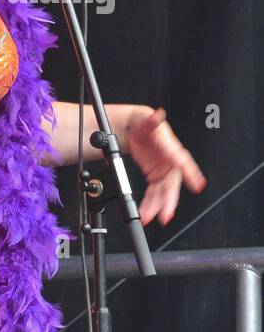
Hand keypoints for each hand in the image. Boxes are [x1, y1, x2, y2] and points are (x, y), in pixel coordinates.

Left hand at [128, 107, 206, 225]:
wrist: (134, 129)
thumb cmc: (144, 124)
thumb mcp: (147, 121)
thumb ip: (153, 120)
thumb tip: (158, 114)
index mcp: (171, 147)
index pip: (181, 161)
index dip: (190, 173)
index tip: (197, 184)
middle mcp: (170, 161)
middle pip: (172, 183)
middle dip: (169, 200)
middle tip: (166, 214)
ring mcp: (162, 170)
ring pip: (163, 191)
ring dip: (158, 206)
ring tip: (150, 217)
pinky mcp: (155, 176)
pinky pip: (154, 192)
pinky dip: (151, 203)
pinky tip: (146, 212)